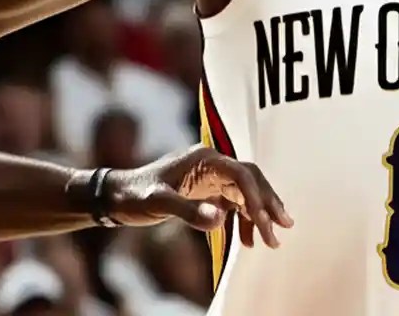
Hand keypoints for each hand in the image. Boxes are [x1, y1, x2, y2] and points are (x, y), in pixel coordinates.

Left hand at [103, 145, 293, 247]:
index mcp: (204, 159)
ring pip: (245, 192)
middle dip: (267, 204)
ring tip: (272, 240)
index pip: (241, 174)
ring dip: (259, 214)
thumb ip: (188, 211)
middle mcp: (211, 164)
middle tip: (283, 227)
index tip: (266, 222)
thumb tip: (219, 220)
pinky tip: (248, 240)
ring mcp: (210, 177)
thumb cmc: (134, 195)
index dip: (257, 197)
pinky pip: (233, 203)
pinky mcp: (205, 191)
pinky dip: (243, 220)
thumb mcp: (158, 202)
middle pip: (250, 180)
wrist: (115, 197)